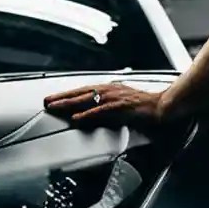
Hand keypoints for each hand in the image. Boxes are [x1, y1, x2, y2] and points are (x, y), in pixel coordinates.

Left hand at [43, 83, 165, 126]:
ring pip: (86, 100)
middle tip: (46, 102)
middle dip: (61, 98)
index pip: (83, 90)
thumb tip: (91, 113)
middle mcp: (109, 91)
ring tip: (54, 108)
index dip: (67, 94)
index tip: (52, 98)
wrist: (162, 106)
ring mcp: (114, 98)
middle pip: (80, 93)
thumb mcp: (121, 104)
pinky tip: (77, 118)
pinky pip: (100, 111)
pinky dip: (87, 114)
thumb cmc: (144, 107)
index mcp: (108, 89)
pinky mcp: (120, 108)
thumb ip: (106, 107)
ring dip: (69, 104)